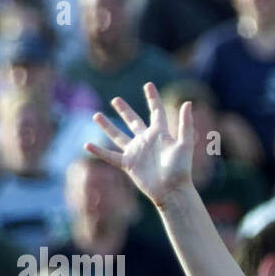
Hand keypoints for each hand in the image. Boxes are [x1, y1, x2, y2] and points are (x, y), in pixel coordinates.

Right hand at [87, 83, 193, 207]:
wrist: (172, 190)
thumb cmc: (181, 169)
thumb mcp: (185, 144)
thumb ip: (185, 124)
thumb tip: (187, 102)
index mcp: (160, 134)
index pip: (156, 112)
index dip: (152, 98)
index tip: (148, 85)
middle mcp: (146, 141)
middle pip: (133, 122)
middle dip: (124, 111)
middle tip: (116, 100)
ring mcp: (136, 152)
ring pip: (118, 136)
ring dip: (107, 126)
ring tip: (96, 115)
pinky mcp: (128, 164)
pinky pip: (110, 156)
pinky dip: (99, 151)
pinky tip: (87, 145)